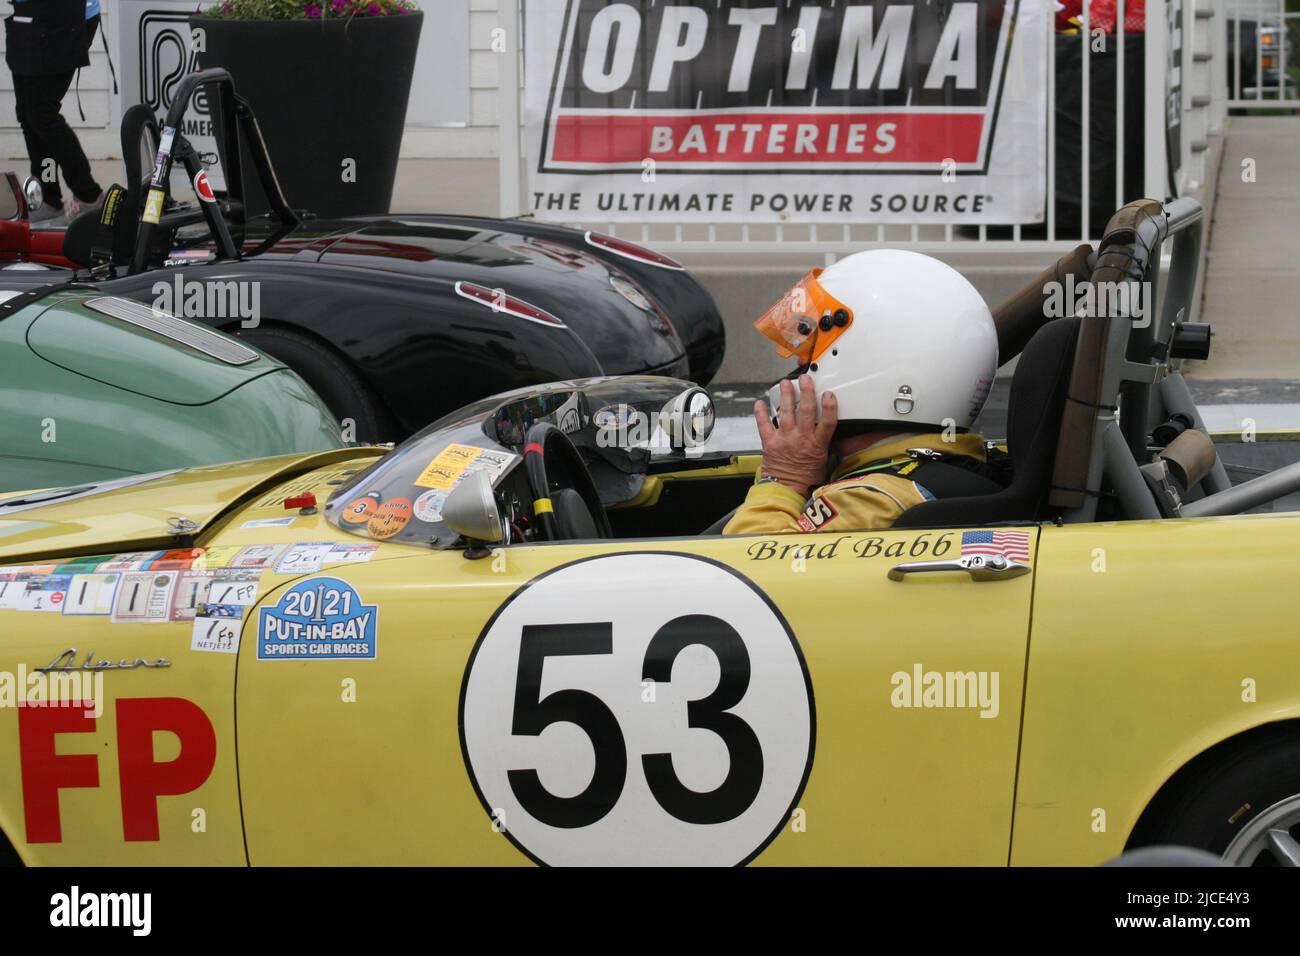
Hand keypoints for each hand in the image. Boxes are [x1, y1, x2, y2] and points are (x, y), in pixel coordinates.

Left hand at [754, 374, 837, 497]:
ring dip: (785, 395)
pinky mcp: (770, 442)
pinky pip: (763, 424)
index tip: (829, 394)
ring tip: (785, 383)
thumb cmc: (805, 477)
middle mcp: (801, 438)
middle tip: (805, 379)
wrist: (787, 489)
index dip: (830, 406)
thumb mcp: (823, 460)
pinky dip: (760, 413)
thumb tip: (826, 430)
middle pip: (806, 410)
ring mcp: (784, 439)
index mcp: (817, 444)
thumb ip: (824, 443)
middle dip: (806, 391)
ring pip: (786, 412)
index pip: (827, 421)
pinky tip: (759, 403)